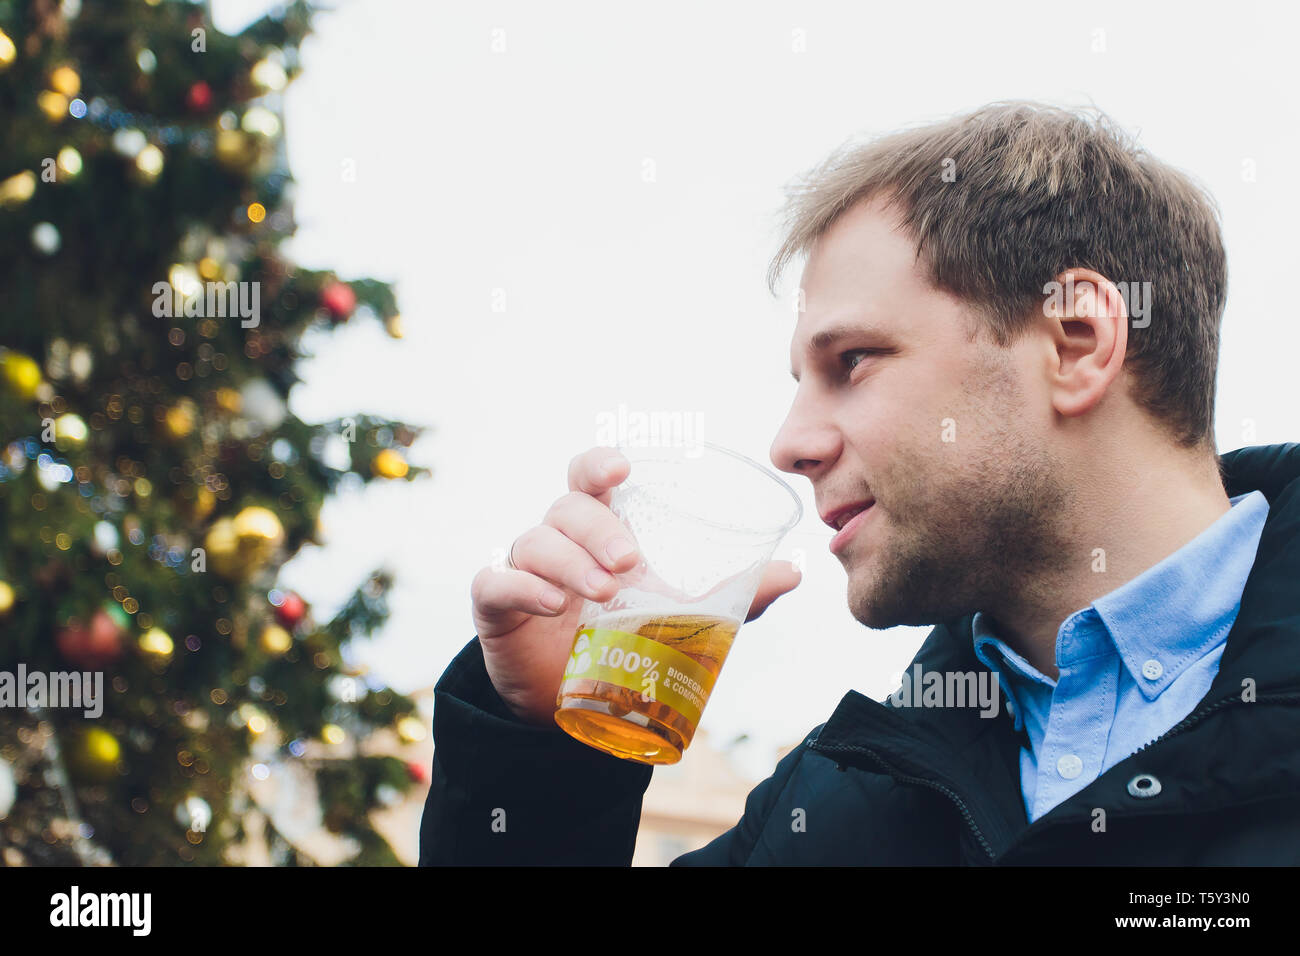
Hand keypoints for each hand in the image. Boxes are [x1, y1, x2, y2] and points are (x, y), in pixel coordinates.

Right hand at [469, 446, 800, 724]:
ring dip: (571, 562)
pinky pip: (496, 581)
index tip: (620, 470)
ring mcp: (525, 569)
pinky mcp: (496, 606)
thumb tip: (794, 573)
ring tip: (603, 594)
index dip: (598, 462)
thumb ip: (736, 597)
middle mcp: (559, 539)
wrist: (575, 700)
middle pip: (567, 506)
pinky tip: (553, 606)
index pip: (590, 475)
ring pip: (536, 541)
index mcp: (600, 526)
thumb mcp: (684, 618)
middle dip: (598, 527)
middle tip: (629, 564)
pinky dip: (524, 587)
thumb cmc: (627, 637)